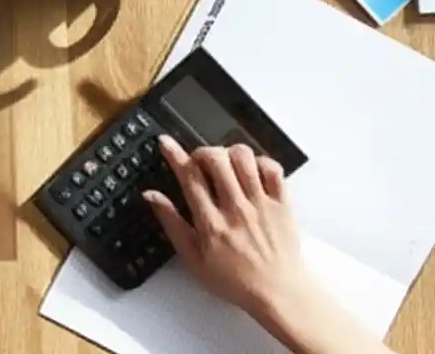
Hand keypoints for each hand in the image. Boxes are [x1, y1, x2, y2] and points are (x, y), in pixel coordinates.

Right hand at [143, 136, 393, 353]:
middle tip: (199, 160)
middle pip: (216, 159)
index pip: (189, 177)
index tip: (166, 143)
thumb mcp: (193, 259)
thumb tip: (152, 197)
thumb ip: (172, 224)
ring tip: (226, 163)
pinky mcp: (282, 203)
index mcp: (211, 223)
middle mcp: (236, 209)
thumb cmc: (235, 280)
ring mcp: (261, 204)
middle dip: (202, 151)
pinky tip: (251, 171)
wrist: (277, 292)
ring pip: (244, 158)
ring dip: (229, 152)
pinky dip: (260, 161)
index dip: (174, 155)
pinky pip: (272, 168)